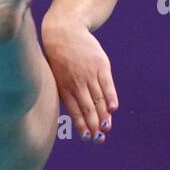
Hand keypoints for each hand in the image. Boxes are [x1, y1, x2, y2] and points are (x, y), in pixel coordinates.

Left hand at [41, 21, 117, 143]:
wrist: (65, 30)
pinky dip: (111, 97)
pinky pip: (107, 85)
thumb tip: (72, 114)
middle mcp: (77, 83)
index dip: (82, 126)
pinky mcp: (101, 65)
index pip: (75, 111)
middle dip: (94, 126)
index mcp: (64, 87)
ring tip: (106, 128)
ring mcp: (89, 74)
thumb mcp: (56, 75)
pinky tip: (113, 109)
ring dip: (103, 115)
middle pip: (88, 108)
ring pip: (98, 99)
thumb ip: (65, 93)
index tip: (88, 138)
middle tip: (99, 139)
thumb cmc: (59, 56)